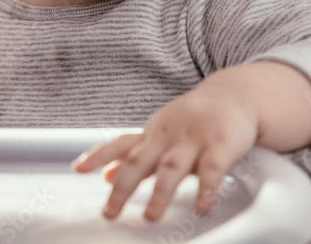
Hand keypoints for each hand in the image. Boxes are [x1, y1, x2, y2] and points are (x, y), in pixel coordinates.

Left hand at [71, 71, 259, 221]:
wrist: (233, 95)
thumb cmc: (192, 119)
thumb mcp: (158, 134)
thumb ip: (134, 156)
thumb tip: (104, 175)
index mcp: (152, 135)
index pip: (120, 144)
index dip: (98, 155)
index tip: (78, 169)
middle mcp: (168, 137)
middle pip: (140, 161)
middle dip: (123, 187)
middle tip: (109, 212)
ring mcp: (193, 141)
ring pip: (172, 167)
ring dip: (160, 192)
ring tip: (150, 216)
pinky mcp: (220, 146)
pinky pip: (212, 170)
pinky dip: (206, 189)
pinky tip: (201, 207)